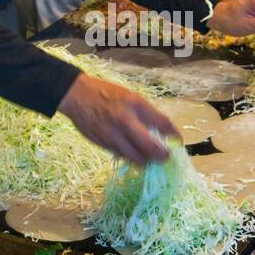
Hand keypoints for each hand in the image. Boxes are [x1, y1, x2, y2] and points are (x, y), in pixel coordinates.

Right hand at [57, 71, 178, 163]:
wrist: (76, 96)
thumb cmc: (106, 93)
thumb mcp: (130, 96)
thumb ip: (144, 113)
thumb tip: (161, 131)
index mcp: (135, 104)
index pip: (162, 123)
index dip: (173, 135)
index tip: (178, 141)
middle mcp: (126, 121)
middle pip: (151, 148)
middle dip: (161, 156)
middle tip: (165, 157)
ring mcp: (113, 135)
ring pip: (136, 158)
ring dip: (146, 161)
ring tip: (150, 159)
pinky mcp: (103, 144)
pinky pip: (122, 156)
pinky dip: (131, 157)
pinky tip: (133, 153)